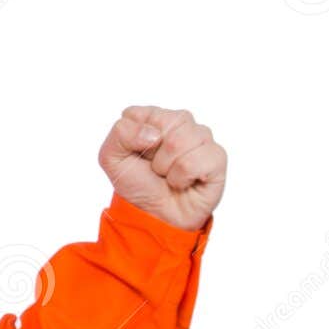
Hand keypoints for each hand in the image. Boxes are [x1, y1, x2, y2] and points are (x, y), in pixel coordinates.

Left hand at [98, 106, 225, 231]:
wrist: (154, 214)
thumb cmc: (136, 183)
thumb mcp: (111, 157)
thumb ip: (121, 133)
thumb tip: (154, 134)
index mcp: (152, 117)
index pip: (138, 114)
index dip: (133, 140)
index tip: (137, 155)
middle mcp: (179, 122)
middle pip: (167, 122)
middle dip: (154, 153)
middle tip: (155, 167)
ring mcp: (201, 138)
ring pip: (182, 141)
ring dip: (167, 166)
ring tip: (168, 175)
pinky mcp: (217, 157)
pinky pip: (196, 161)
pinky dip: (182, 177)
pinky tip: (184, 182)